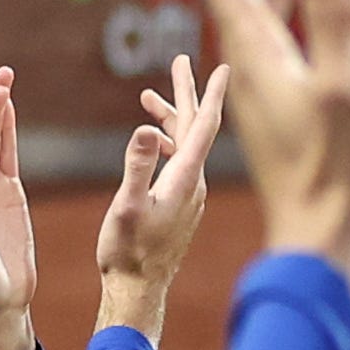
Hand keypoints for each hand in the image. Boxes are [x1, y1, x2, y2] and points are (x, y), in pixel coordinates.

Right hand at [94, 52, 228, 314]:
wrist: (139, 288)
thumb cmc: (129, 251)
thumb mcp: (126, 205)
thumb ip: (137, 166)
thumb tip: (146, 127)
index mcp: (184, 178)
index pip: (204, 126)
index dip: (212, 94)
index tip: (223, 66)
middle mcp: (193, 182)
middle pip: (195, 127)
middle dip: (187, 94)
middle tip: (181, 60)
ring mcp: (189, 193)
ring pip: (185, 144)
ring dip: (170, 118)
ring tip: (148, 97)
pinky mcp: (181, 203)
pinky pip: (179, 161)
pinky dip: (166, 141)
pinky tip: (151, 141)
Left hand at [168, 0, 349, 289]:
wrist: (323, 230)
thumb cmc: (337, 165)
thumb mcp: (341, 83)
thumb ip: (330, 14)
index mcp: (254, 55)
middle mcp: (248, 66)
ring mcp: (262, 87)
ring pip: (260, 17)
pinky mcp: (279, 105)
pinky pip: (274, 45)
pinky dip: (286, 14)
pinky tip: (299, 11)